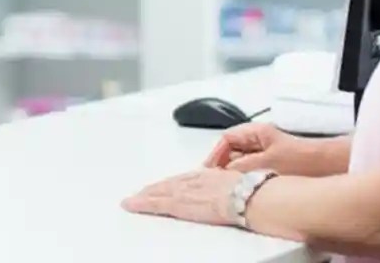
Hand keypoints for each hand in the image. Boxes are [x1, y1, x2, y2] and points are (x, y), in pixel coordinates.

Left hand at [121, 169, 242, 225]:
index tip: (162, 186)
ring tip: (132, 200)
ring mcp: (183, 192)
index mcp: (205, 175)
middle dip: (153, 189)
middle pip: (167, 184)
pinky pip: (156, 204)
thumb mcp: (236, 182)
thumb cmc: (247, 189)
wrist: (246, 196)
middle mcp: (191, 181)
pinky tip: (132, 205)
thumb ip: (227, 185)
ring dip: (144, 195)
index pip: (182, 179)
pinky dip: (142, 203)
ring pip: (158, 192)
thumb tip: (230, 189)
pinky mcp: (179, 204)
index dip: (169, 184)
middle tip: (140, 192)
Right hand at [202, 123, 315, 174]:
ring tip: (228, 184)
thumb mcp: (266, 162)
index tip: (210, 168)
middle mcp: (259, 140)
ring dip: (233, 172)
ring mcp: (264, 153)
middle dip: (222, 164)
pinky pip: (249, 169)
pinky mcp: (270, 165)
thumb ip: (242, 166)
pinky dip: (244, 177)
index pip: (227, 139)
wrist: (326, 166)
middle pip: (231, 150)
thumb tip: (224, 172)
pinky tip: (244, 186)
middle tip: (216, 179)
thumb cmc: (302, 159)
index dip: (216, 153)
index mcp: (256, 132)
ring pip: (240, 161)